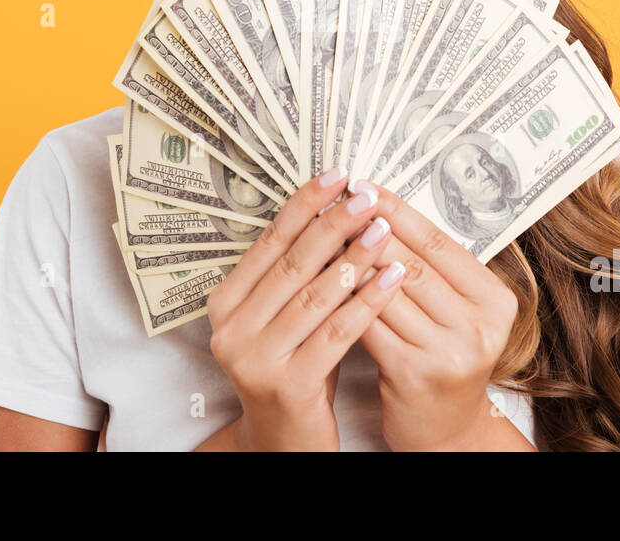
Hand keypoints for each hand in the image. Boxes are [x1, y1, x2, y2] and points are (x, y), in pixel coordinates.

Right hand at [205, 167, 405, 450]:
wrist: (284, 443)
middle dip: (333, 224)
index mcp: (225, 304)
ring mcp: (256, 359)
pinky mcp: (287, 385)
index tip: (337, 176)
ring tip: (385, 230)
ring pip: (314, 296)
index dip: (305, 205)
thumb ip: (297, 276)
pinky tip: (393, 279)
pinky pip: (335, 333)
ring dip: (354, 258)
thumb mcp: (284, 320)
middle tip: (367, 196)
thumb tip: (338, 211)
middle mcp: (231, 329)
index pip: (269, 243)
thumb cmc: (293, 370)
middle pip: (291, 264)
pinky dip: (367, 302)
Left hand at [347, 180, 520, 450]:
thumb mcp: (457, 313)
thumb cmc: (443, 360)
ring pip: (386, 291)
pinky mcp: (413, 374)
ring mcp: (448, 352)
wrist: (446, 431)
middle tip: (336, 200)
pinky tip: (320, 278)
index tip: (367, 185)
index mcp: (496, 301)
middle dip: (368, 228)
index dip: (399, 211)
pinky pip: (368, 323)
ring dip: (349, 258)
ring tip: (321, 231)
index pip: (440, 243)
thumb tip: (383, 210)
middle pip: (412, 263)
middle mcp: (479, 326)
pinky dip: (343, 297)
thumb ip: (434, 270)